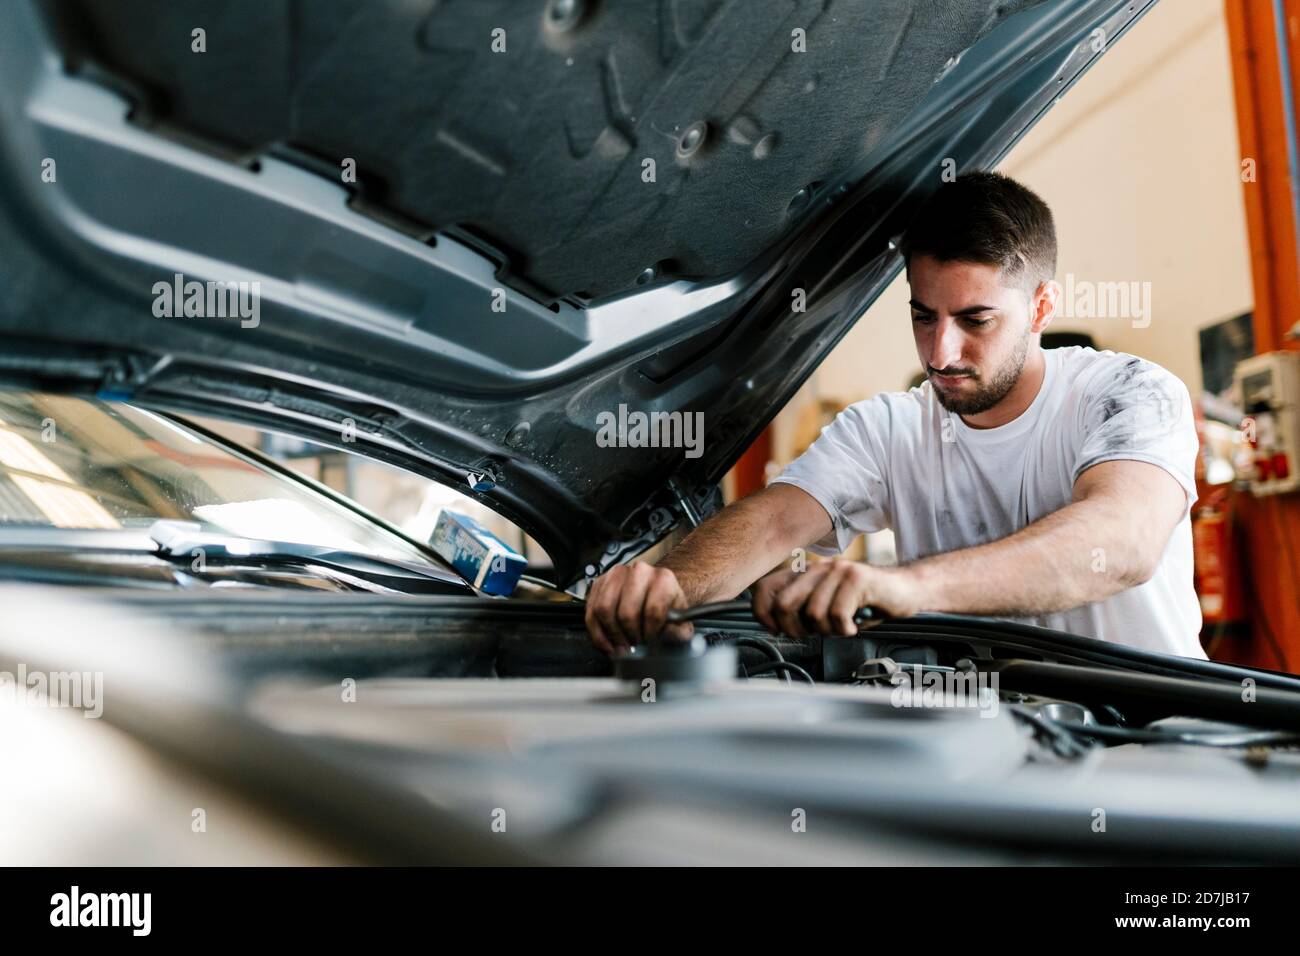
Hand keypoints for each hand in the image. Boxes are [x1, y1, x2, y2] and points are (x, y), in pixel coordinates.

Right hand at [584, 562, 693, 653]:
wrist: (656, 596)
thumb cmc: (667, 610)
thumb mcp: (681, 624)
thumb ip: (678, 633)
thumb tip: (667, 635)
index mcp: (663, 579)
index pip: (652, 610)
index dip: (650, 633)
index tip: (650, 643)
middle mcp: (640, 572)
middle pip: (626, 612)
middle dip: (629, 636)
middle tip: (634, 646)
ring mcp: (617, 575)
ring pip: (604, 610)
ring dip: (611, 635)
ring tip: (621, 646)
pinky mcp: (600, 583)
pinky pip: (591, 612)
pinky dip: (597, 633)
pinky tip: (608, 644)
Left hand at [751, 559, 924, 637]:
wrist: (906, 590)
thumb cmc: (867, 601)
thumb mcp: (829, 603)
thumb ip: (804, 608)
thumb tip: (776, 625)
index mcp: (807, 572)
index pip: (766, 588)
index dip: (763, 613)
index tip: (776, 630)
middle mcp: (819, 567)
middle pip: (785, 604)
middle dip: (796, 629)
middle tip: (816, 633)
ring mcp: (838, 570)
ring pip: (813, 613)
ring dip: (828, 630)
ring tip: (842, 627)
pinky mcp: (857, 578)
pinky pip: (838, 614)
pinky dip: (845, 628)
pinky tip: (854, 625)